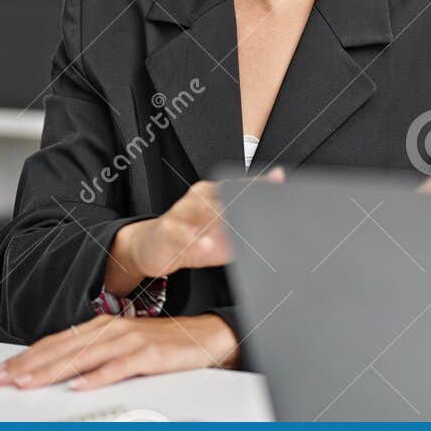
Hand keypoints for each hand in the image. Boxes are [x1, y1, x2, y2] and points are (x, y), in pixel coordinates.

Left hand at [0, 314, 238, 390]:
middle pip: (63, 349)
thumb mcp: (124, 345)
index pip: (57, 342)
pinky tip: (79, 385)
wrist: (209, 336)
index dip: (27, 357)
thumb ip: (94, 354)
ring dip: (54, 370)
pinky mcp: (150, 353)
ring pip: (84, 357)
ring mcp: (132, 340)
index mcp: (103, 326)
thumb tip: (60, 370)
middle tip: (4, 380)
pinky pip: (119, 367)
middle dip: (30, 366)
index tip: (3, 372)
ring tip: (29, 383)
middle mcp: (113, 329)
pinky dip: (97, 376)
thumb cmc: (167, 344)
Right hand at [105, 169, 282, 293]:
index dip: (259, 185)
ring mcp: (182, 211)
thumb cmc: (192, 238)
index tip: (278, 183)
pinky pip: (181, 234)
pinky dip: (195, 241)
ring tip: (237, 230)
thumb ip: (245, 229)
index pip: (239, 186)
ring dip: (221, 221)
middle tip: (262, 210)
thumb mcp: (221, 235)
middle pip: (225, 196)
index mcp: (214, 193)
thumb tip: (275, 232)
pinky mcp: (167, 229)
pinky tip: (205, 246)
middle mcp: (200, 197)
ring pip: (204, 211)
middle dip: (244, 203)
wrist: (152, 246)